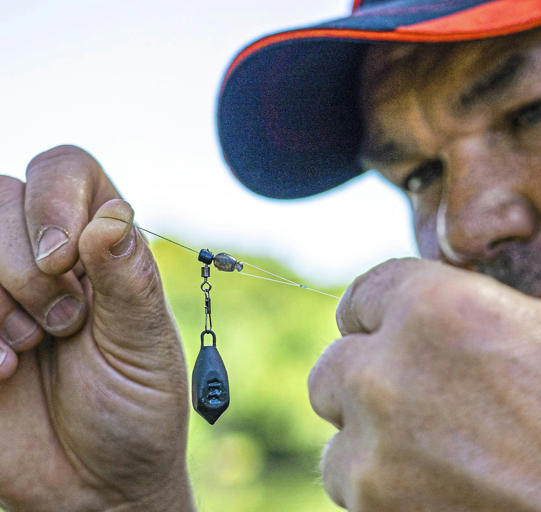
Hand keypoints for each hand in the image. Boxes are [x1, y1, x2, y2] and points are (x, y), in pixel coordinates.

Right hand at [0, 146, 191, 510]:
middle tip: (64, 325)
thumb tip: (110, 216)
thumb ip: (128, 280)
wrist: (96, 486)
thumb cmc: (136, 411)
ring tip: (29, 351)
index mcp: (102, 249)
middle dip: (23, 266)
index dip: (54, 199)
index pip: (66, 170)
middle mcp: (43, 258)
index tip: (66, 260)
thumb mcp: (146, 347)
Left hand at [310, 258, 540, 510]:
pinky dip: (383, 488)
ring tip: (437, 453)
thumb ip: (447, 307)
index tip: (390, 334)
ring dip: (370, 442)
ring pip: (338, 438)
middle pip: (332, 368)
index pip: (361, 296)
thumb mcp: (529, 324)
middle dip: (367, 378)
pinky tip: (440, 487)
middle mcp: (386, 373)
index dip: (379, 316)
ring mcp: (374, 451)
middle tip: (417, 400)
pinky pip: (352, 489)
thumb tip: (399, 316)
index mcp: (429, 308)